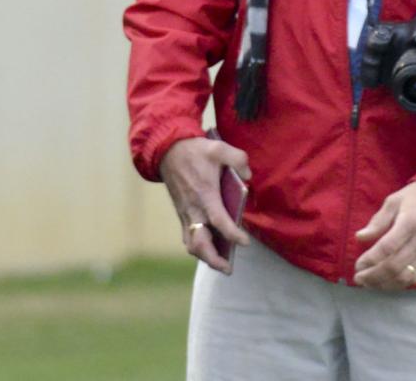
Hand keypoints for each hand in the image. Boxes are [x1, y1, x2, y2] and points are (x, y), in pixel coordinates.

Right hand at [158, 136, 250, 274]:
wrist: (167, 150)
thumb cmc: (195, 151)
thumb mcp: (219, 148)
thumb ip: (238, 159)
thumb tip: (248, 175)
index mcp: (205, 194)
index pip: (219, 221)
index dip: (233, 235)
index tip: (245, 241)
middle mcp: (193, 208)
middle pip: (200, 244)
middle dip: (213, 260)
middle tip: (229, 268)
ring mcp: (185, 213)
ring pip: (191, 244)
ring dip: (205, 257)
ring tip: (221, 262)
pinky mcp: (181, 213)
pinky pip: (187, 237)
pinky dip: (198, 247)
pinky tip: (210, 248)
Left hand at [354, 182, 415, 289]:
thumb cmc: (414, 199)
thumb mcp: (393, 201)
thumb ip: (377, 221)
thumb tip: (360, 237)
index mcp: (409, 223)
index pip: (389, 247)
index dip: (371, 259)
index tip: (358, 264)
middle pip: (395, 266)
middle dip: (374, 275)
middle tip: (358, 277)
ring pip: (405, 277)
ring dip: (384, 283)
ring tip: (367, 283)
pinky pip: (414, 279)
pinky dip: (397, 285)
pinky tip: (383, 283)